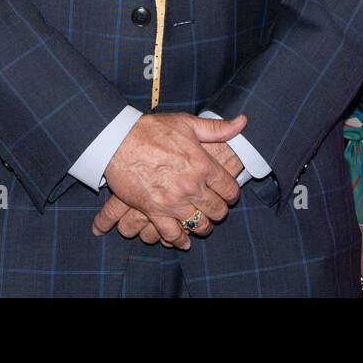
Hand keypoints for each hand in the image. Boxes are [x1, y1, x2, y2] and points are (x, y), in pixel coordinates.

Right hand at [94, 113, 245, 247]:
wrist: (118, 139)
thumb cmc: (152, 129)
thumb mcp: (187, 123)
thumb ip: (217, 128)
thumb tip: (243, 121)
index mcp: (202, 164)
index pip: (230, 189)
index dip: (231, 194)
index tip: (227, 194)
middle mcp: (192, 186)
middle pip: (218, 210)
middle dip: (219, 211)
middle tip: (214, 208)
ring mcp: (173, 201)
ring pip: (199, 225)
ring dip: (203, 226)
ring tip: (201, 222)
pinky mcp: (154, 211)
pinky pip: (172, 235)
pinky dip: (179, 240)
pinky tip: (183, 241)